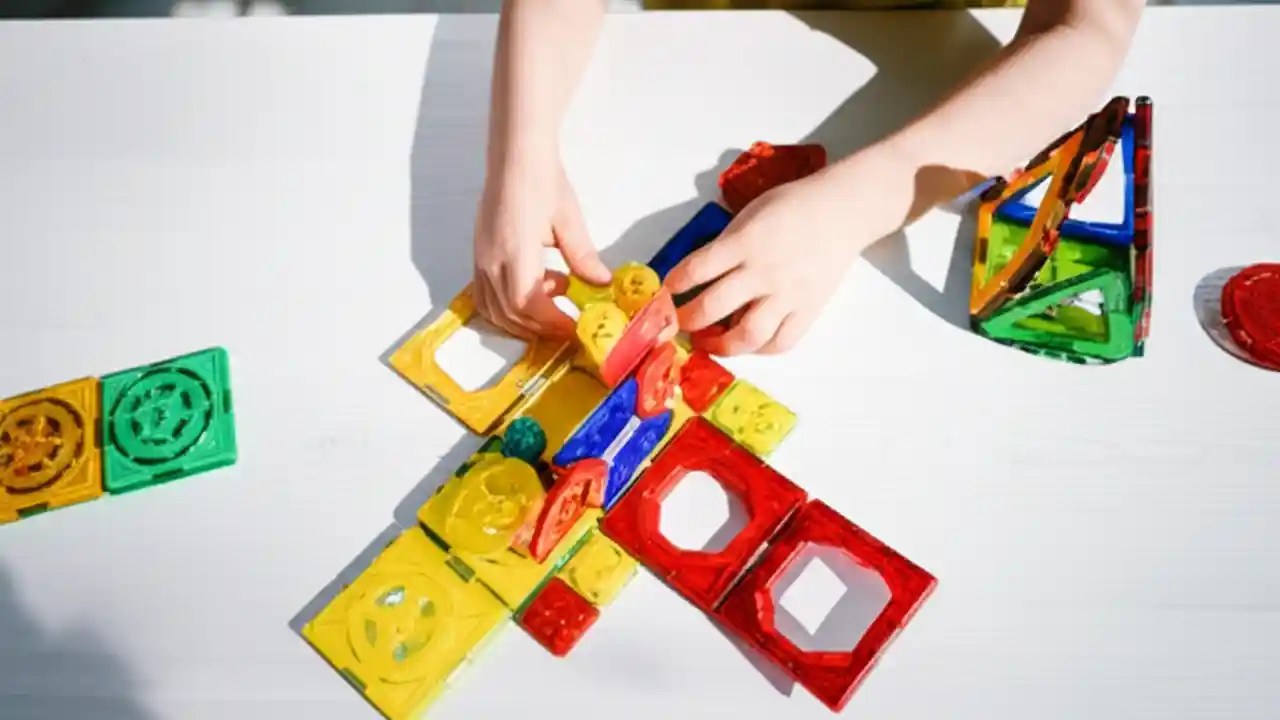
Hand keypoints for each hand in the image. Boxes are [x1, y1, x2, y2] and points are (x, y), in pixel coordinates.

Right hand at [473, 154, 610, 338]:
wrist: (515, 159)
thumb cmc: (543, 183)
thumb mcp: (569, 221)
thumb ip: (583, 257)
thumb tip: (602, 283)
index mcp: (515, 252)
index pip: (528, 303)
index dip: (550, 322)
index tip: (573, 327)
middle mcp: (491, 261)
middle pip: (510, 313)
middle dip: (540, 327)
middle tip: (568, 324)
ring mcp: (480, 259)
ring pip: (494, 310)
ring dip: (523, 319)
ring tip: (552, 301)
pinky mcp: (478, 256)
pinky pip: (485, 296)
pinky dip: (506, 307)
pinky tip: (532, 290)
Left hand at [665, 161, 887, 355]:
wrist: (842, 211)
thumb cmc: (792, 206)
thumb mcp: (749, 214)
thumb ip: (725, 245)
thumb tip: (698, 275)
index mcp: (745, 242)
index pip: (696, 270)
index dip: (674, 286)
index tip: (666, 293)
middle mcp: (764, 272)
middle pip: (713, 308)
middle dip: (687, 321)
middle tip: (679, 323)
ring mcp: (788, 295)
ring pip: (747, 335)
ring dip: (720, 346)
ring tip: (709, 342)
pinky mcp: (809, 310)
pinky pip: (781, 342)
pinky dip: (760, 349)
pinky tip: (748, 342)